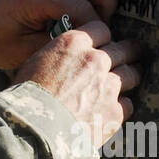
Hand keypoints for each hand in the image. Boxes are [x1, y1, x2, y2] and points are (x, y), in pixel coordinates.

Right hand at [13, 20, 139, 146]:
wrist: (34, 129)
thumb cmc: (27, 97)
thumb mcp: (36, 63)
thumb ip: (59, 56)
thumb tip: (65, 61)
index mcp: (73, 43)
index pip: (101, 29)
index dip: (103, 37)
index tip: (104, 43)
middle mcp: (95, 60)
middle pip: (124, 49)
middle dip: (127, 52)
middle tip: (130, 54)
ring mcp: (108, 86)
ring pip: (131, 74)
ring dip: (129, 76)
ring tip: (130, 79)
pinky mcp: (115, 112)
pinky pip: (128, 104)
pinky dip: (121, 106)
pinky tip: (112, 110)